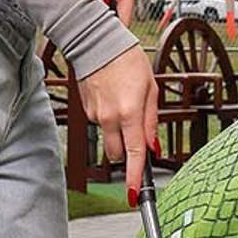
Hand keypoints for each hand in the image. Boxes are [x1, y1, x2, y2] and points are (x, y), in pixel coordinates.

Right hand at [78, 47, 157, 202]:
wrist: (96, 42)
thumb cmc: (127, 60)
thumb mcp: (150, 88)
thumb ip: (151, 120)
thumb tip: (152, 146)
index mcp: (129, 113)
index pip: (133, 154)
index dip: (134, 177)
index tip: (134, 195)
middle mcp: (109, 118)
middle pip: (118, 153)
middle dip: (127, 151)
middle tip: (136, 131)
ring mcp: (94, 115)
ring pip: (109, 137)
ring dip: (118, 131)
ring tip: (124, 103)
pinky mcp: (85, 110)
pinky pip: (100, 123)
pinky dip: (108, 118)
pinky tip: (112, 97)